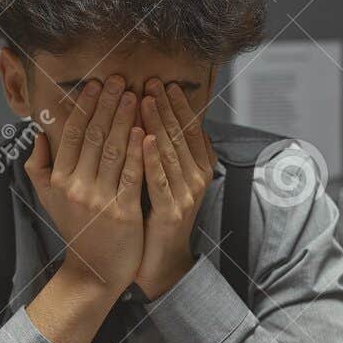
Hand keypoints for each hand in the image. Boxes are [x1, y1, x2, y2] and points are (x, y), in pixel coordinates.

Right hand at [25, 75, 144, 294]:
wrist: (94, 271)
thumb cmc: (76, 229)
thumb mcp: (48, 198)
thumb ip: (39, 166)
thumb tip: (38, 134)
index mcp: (60, 180)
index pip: (73, 134)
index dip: (86, 106)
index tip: (96, 84)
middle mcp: (77, 188)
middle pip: (95, 137)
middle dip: (108, 104)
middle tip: (120, 79)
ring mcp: (101, 201)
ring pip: (115, 151)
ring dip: (126, 120)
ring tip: (136, 95)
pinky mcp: (124, 214)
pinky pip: (133, 176)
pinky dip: (140, 152)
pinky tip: (146, 131)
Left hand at [135, 79, 214, 299]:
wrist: (160, 261)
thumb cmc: (157, 216)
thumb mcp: (167, 180)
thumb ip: (167, 152)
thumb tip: (159, 117)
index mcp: (198, 168)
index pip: (188, 128)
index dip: (177, 105)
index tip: (161, 82)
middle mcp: (196, 179)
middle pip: (180, 135)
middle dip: (165, 106)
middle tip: (151, 81)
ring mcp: (185, 196)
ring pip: (171, 152)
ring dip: (158, 123)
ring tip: (145, 98)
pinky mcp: (170, 212)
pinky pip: (159, 180)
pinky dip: (152, 158)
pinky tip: (144, 138)